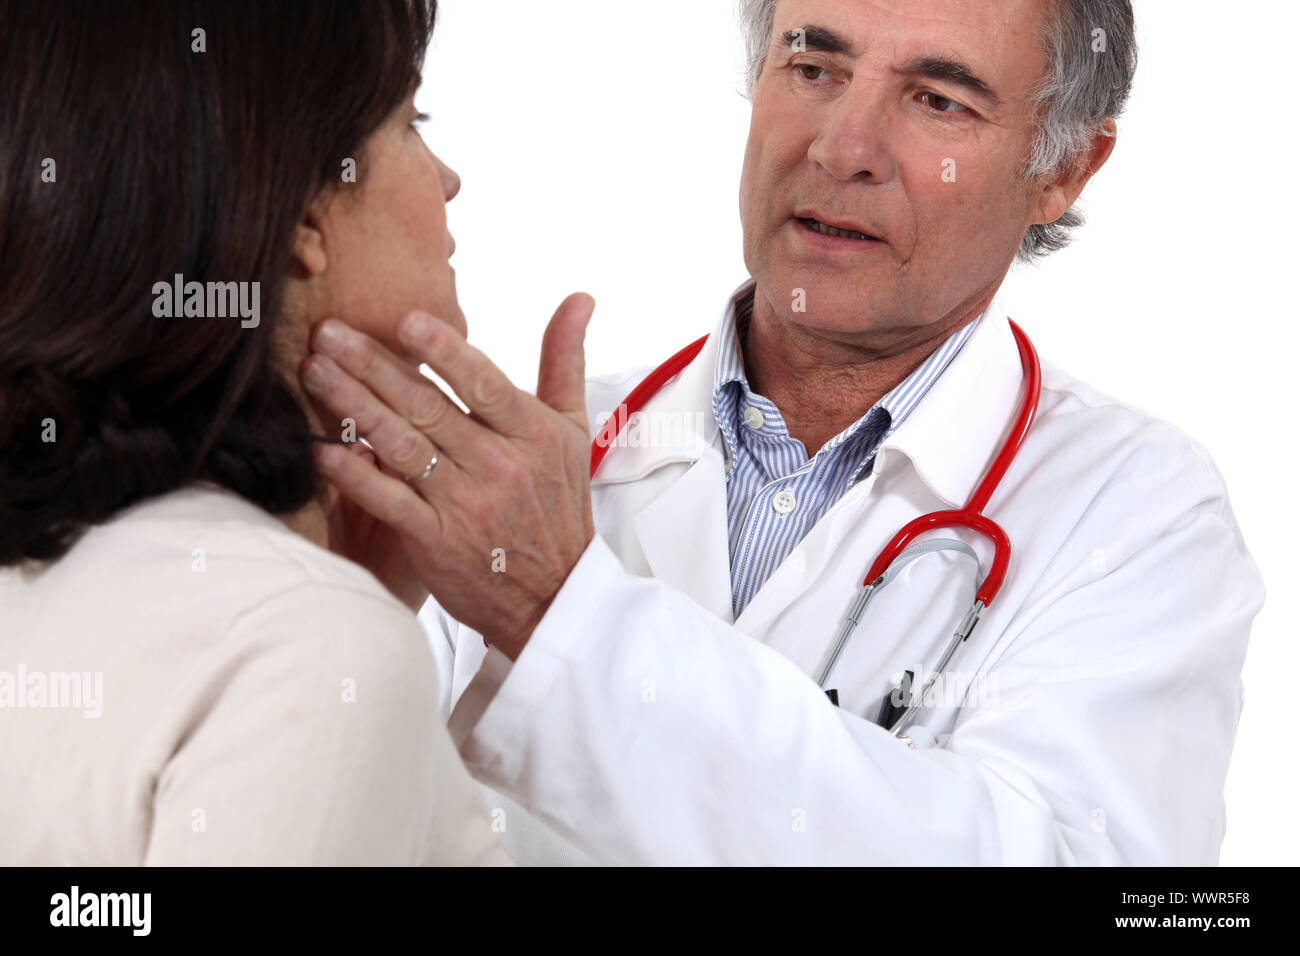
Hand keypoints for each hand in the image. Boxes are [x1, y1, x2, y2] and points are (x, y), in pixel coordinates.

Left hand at [300, 294, 596, 659]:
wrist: (554, 593)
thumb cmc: (558, 504)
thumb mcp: (573, 429)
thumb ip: (564, 360)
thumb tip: (580, 298)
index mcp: (533, 433)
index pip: (484, 383)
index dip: (444, 352)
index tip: (406, 320)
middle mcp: (500, 466)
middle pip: (429, 408)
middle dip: (374, 367)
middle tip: (329, 332)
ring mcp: (466, 505)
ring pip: (403, 447)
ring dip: (354, 407)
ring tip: (316, 373)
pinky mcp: (437, 541)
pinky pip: (389, 501)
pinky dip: (354, 476)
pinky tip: (321, 450)